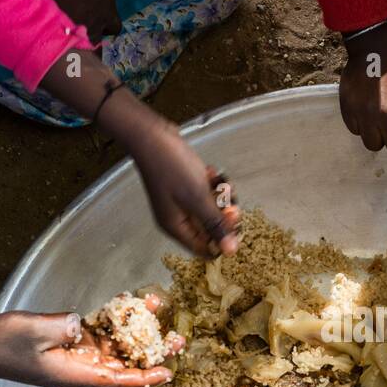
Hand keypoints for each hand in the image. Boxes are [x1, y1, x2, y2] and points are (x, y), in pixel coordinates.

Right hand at [0, 311, 180, 386]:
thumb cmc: (0, 345)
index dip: (144, 378)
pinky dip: (113, 319)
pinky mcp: (66, 340)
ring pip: (114, 345)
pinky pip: (97, 331)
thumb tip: (80, 324)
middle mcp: (79, 366)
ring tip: (158, 309)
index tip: (168, 373)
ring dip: (137, 330)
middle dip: (152, 352)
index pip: (117, 380)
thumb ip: (59, 328)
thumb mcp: (31, 333)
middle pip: (124, 363)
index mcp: (73, 373)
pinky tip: (128, 301)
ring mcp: (73, 353)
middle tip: (178, 340)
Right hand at [125, 114, 240, 257]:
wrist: (152, 135)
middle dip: (223, 215)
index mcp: (176, 227)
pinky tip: (210, 172)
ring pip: (212, 209)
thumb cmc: (170, 167)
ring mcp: (182, 202)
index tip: (234, 225)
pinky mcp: (187, 187)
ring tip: (218, 182)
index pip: (204, 249)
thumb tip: (229, 251)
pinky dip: (212, 184)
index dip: (222, 240)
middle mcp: (178, 218)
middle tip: (229, 201)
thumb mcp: (196, 198)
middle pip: (211, 229)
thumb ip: (214, 224)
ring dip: (220, 197)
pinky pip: (207, 193)